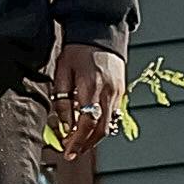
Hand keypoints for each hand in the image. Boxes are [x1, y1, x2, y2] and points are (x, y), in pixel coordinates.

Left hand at [48, 38, 127, 156]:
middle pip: (101, 130)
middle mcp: (108, 92)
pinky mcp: (121, 91)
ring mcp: (118, 92)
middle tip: (73, 152)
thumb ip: (62, 100)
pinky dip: (101, 124)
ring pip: (109, 125)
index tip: (68, 151)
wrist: (100, 31)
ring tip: (79, 142)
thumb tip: (65, 125)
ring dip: (94, 138)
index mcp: (91, 87)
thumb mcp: (62, 72)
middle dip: (86, 145)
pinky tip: (89, 125)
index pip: (87, 124)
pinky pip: (112, 114)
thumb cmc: (77, 50)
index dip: (77, 141)